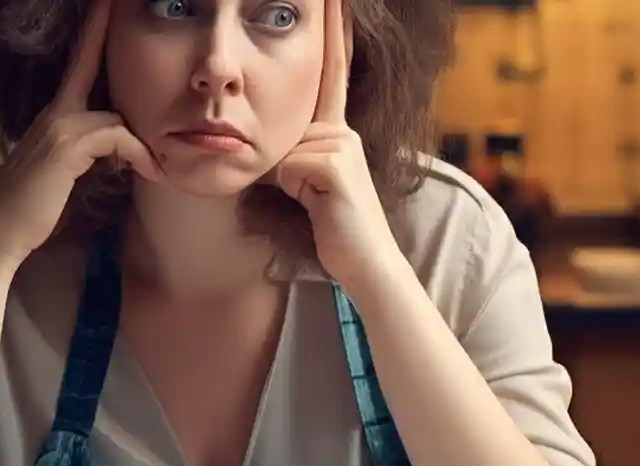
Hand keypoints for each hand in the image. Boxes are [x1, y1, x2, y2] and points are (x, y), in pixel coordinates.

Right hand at [0, 0, 162, 271]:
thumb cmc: (33, 212)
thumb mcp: (67, 176)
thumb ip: (90, 155)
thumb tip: (123, 153)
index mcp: (52, 118)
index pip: (77, 66)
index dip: (91, 35)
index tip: (103, 4)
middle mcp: (52, 114)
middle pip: (88, 65)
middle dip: (100, 31)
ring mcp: (56, 127)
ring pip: (114, 115)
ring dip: (140, 143)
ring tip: (157, 169)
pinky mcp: (65, 147)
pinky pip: (116, 137)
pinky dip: (138, 155)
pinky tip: (149, 174)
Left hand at [269, 0, 398, 287]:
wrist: (365, 260)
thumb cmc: (333, 226)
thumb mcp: (309, 183)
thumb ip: (294, 154)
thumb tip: (274, 147)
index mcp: (339, 131)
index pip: (333, 71)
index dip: (335, 30)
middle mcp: (343, 131)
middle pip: (287, 127)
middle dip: (287, 166)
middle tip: (319, 196)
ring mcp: (342, 145)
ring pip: (285, 151)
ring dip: (289, 185)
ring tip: (319, 205)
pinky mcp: (336, 164)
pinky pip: (290, 167)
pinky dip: (295, 192)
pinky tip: (320, 206)